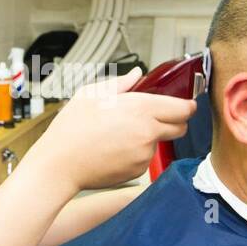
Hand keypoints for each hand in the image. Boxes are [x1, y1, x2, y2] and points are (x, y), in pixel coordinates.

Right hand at [28, 68, 196, 192]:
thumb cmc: (71, 128)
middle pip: (180, 127)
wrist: (59, 165)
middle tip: (154, 117)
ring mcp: (144, 154)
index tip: (184, 104)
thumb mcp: (91, 94)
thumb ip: (121, 83)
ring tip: (122, 134)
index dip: (186, 105)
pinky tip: (116, 149)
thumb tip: (137, 74)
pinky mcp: (138, 171)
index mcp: (140, 109)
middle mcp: (148, 132)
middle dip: (173, 121)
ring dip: (151, 137)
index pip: (183, 108)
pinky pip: (146, 158)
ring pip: (161, 142)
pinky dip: (138, 153)